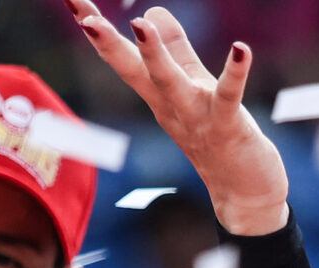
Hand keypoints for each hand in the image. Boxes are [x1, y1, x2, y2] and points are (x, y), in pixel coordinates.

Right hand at [64, 0, 288, 235]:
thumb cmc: (219, 140)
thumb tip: (153, 11)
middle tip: (86, 17)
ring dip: (154, 55)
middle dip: (108, 43)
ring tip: (140, 23)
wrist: (245, 197)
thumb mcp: (192, 88)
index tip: (72, 1)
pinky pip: (229, 96)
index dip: (96, 30)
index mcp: (158, 96)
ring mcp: (197, 118)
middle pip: (133, 70)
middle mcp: (170, 106)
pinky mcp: (229, 127)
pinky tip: (241, 48)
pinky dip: (235, 72)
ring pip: (170, 83)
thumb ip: (177, 52)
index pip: (121, 58)